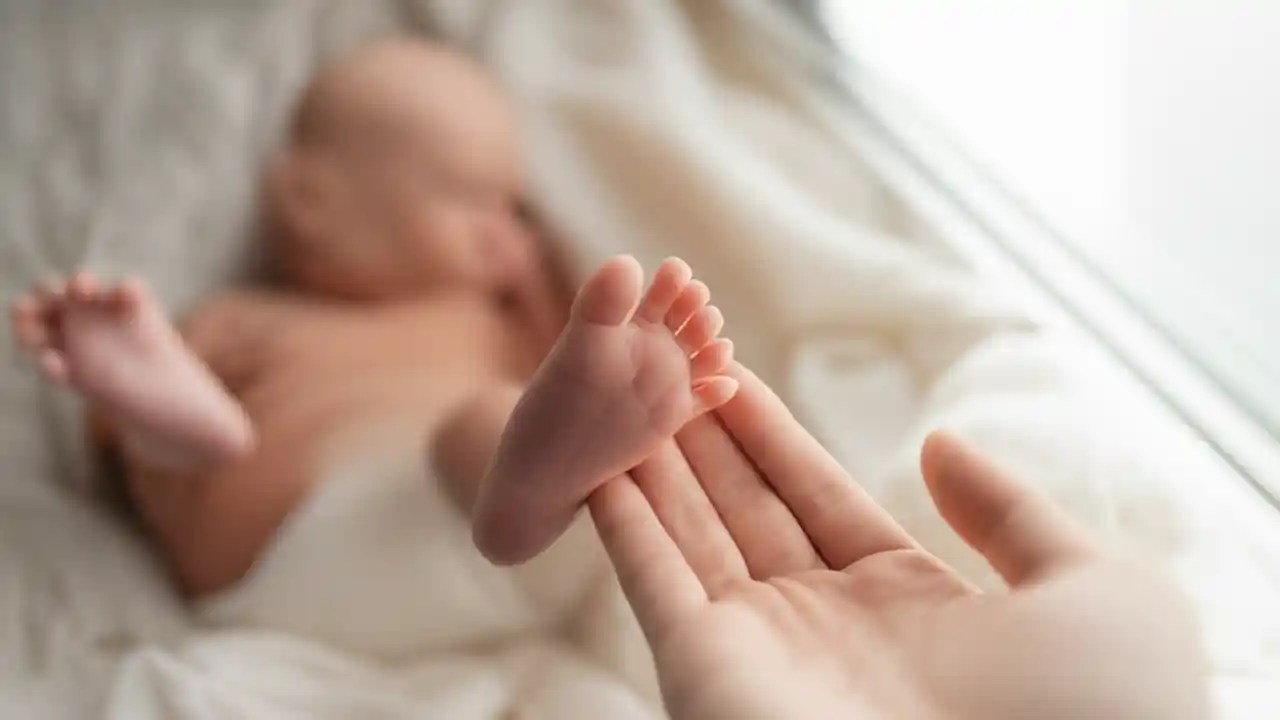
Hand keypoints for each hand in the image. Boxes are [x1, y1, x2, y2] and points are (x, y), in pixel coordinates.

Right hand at [589, 364, 1208, 719]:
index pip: (819, 497)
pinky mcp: (707, 678)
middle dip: (701, 439)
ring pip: (689, 536)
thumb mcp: (1088, 591)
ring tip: (616, 389)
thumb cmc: (1093, 719)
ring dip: (652, 465)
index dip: (772, 435)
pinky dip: (622, 524)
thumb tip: (940, 443)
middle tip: (659, 363)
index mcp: (911, 604)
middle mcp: (826, 627)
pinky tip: (598, 461)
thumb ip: (1010, 512)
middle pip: (744, 509)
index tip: (731, 373)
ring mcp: (764, 653)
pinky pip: (654, 584)